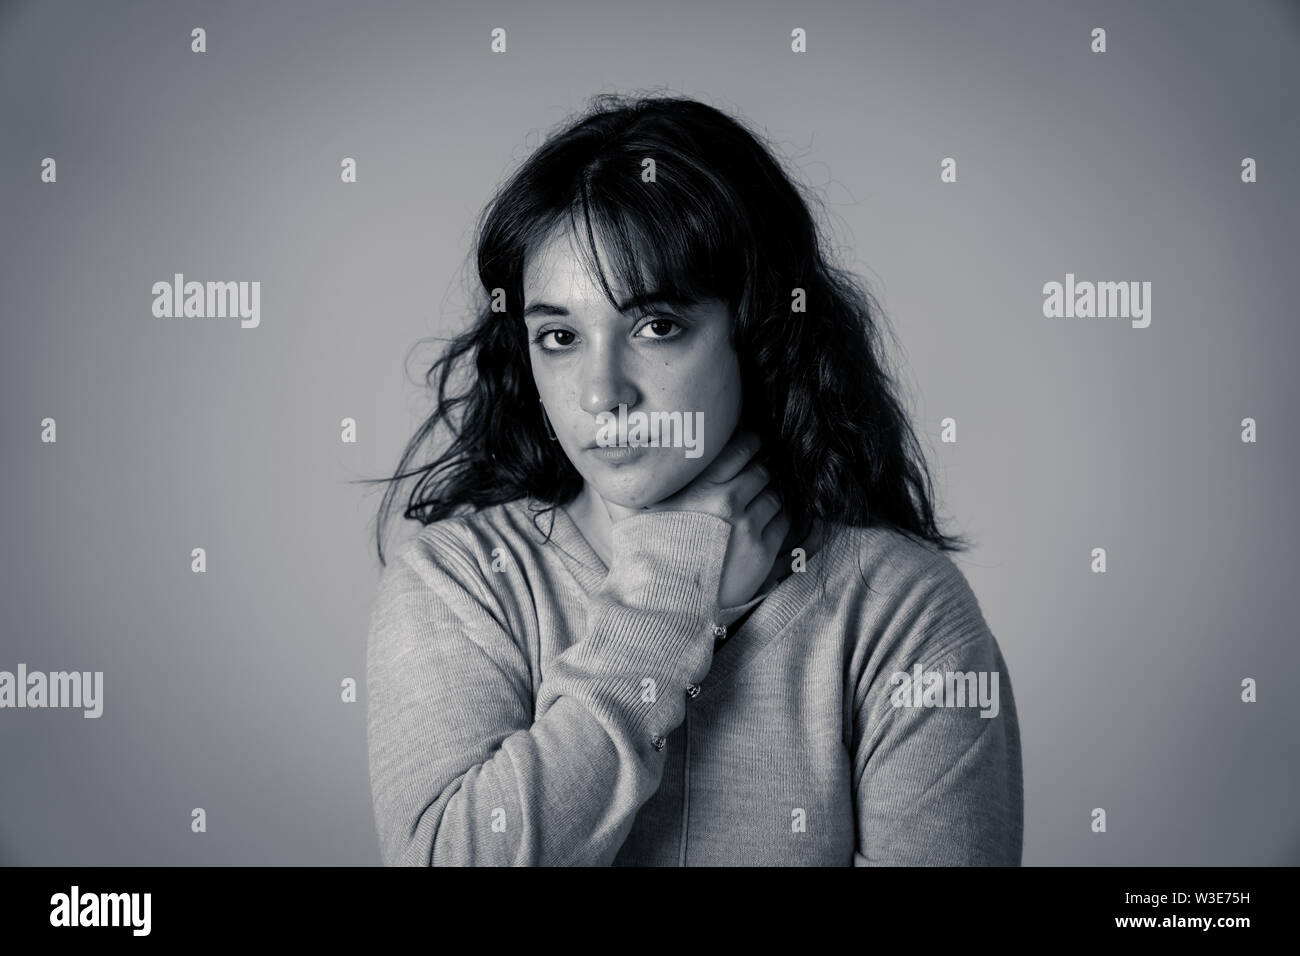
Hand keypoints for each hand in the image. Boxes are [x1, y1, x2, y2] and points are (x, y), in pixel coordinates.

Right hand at [608, 429, 788, 607]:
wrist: (667, 603)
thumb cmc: (649, 558)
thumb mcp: (633, 516)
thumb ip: (629, 488)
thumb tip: (608, 471)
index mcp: (699, 484)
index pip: (741, 446)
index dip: (750, 444)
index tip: (751, 446)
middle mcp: (726, 498)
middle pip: (762, 469)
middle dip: (763, 470)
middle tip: (758, 477)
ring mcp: (748, 524)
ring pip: (776, 494)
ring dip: (772, 495)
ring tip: (761, 503)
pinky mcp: (762, 549)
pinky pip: (784, 521)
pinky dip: (780, 518)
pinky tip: (767, 524)